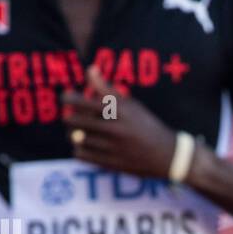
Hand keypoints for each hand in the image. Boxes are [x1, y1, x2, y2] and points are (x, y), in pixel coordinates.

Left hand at [63, 66, 177, 178]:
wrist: (166, 155)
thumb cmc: (146, 125)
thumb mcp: (130, 104)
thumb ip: (107, 88)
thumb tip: (89, 69)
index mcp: (118, 111)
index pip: (81, 101)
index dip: (68, 98)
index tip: (66, 97)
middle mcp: (113, 128)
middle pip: (73, 120)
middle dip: (69, 116)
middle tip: (71, 116)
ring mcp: (111, 147)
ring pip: (76, 138)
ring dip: (73, 133)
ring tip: (78, 131)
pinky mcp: (109, 163)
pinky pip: (80, 154)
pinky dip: (79, 149)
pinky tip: (86, 145)